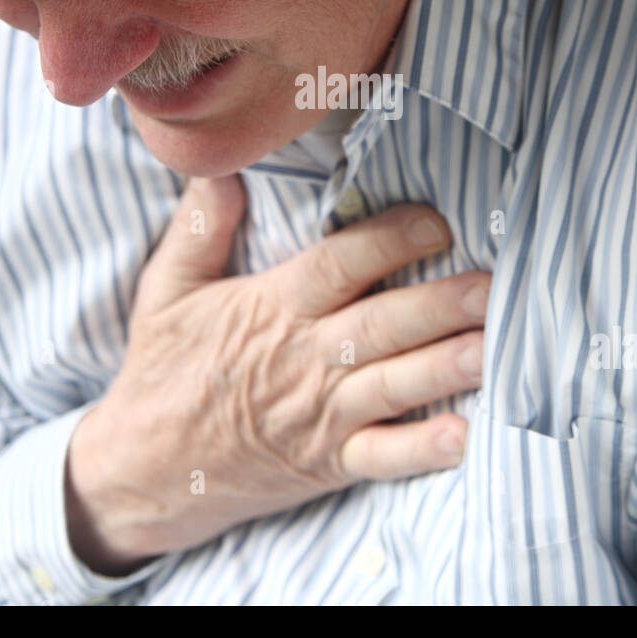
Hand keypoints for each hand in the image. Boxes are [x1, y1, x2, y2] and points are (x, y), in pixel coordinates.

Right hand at [65, 174, 488, 573]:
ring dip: (446, 367)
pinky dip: (423, 451)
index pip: (338, 266)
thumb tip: (220, 167)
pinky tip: (466, 437)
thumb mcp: (165, 292)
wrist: (142, 470)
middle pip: (380, 326)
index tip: (435, 221)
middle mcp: (303, 360)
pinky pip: (383, 458)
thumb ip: (199, 229)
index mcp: (271, 309)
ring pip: (393, 386)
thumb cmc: (163, 372)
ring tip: (494, 347)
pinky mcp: (328, 462)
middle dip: (439, 304)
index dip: (389, 241)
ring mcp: (319, 415)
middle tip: (492, 286)